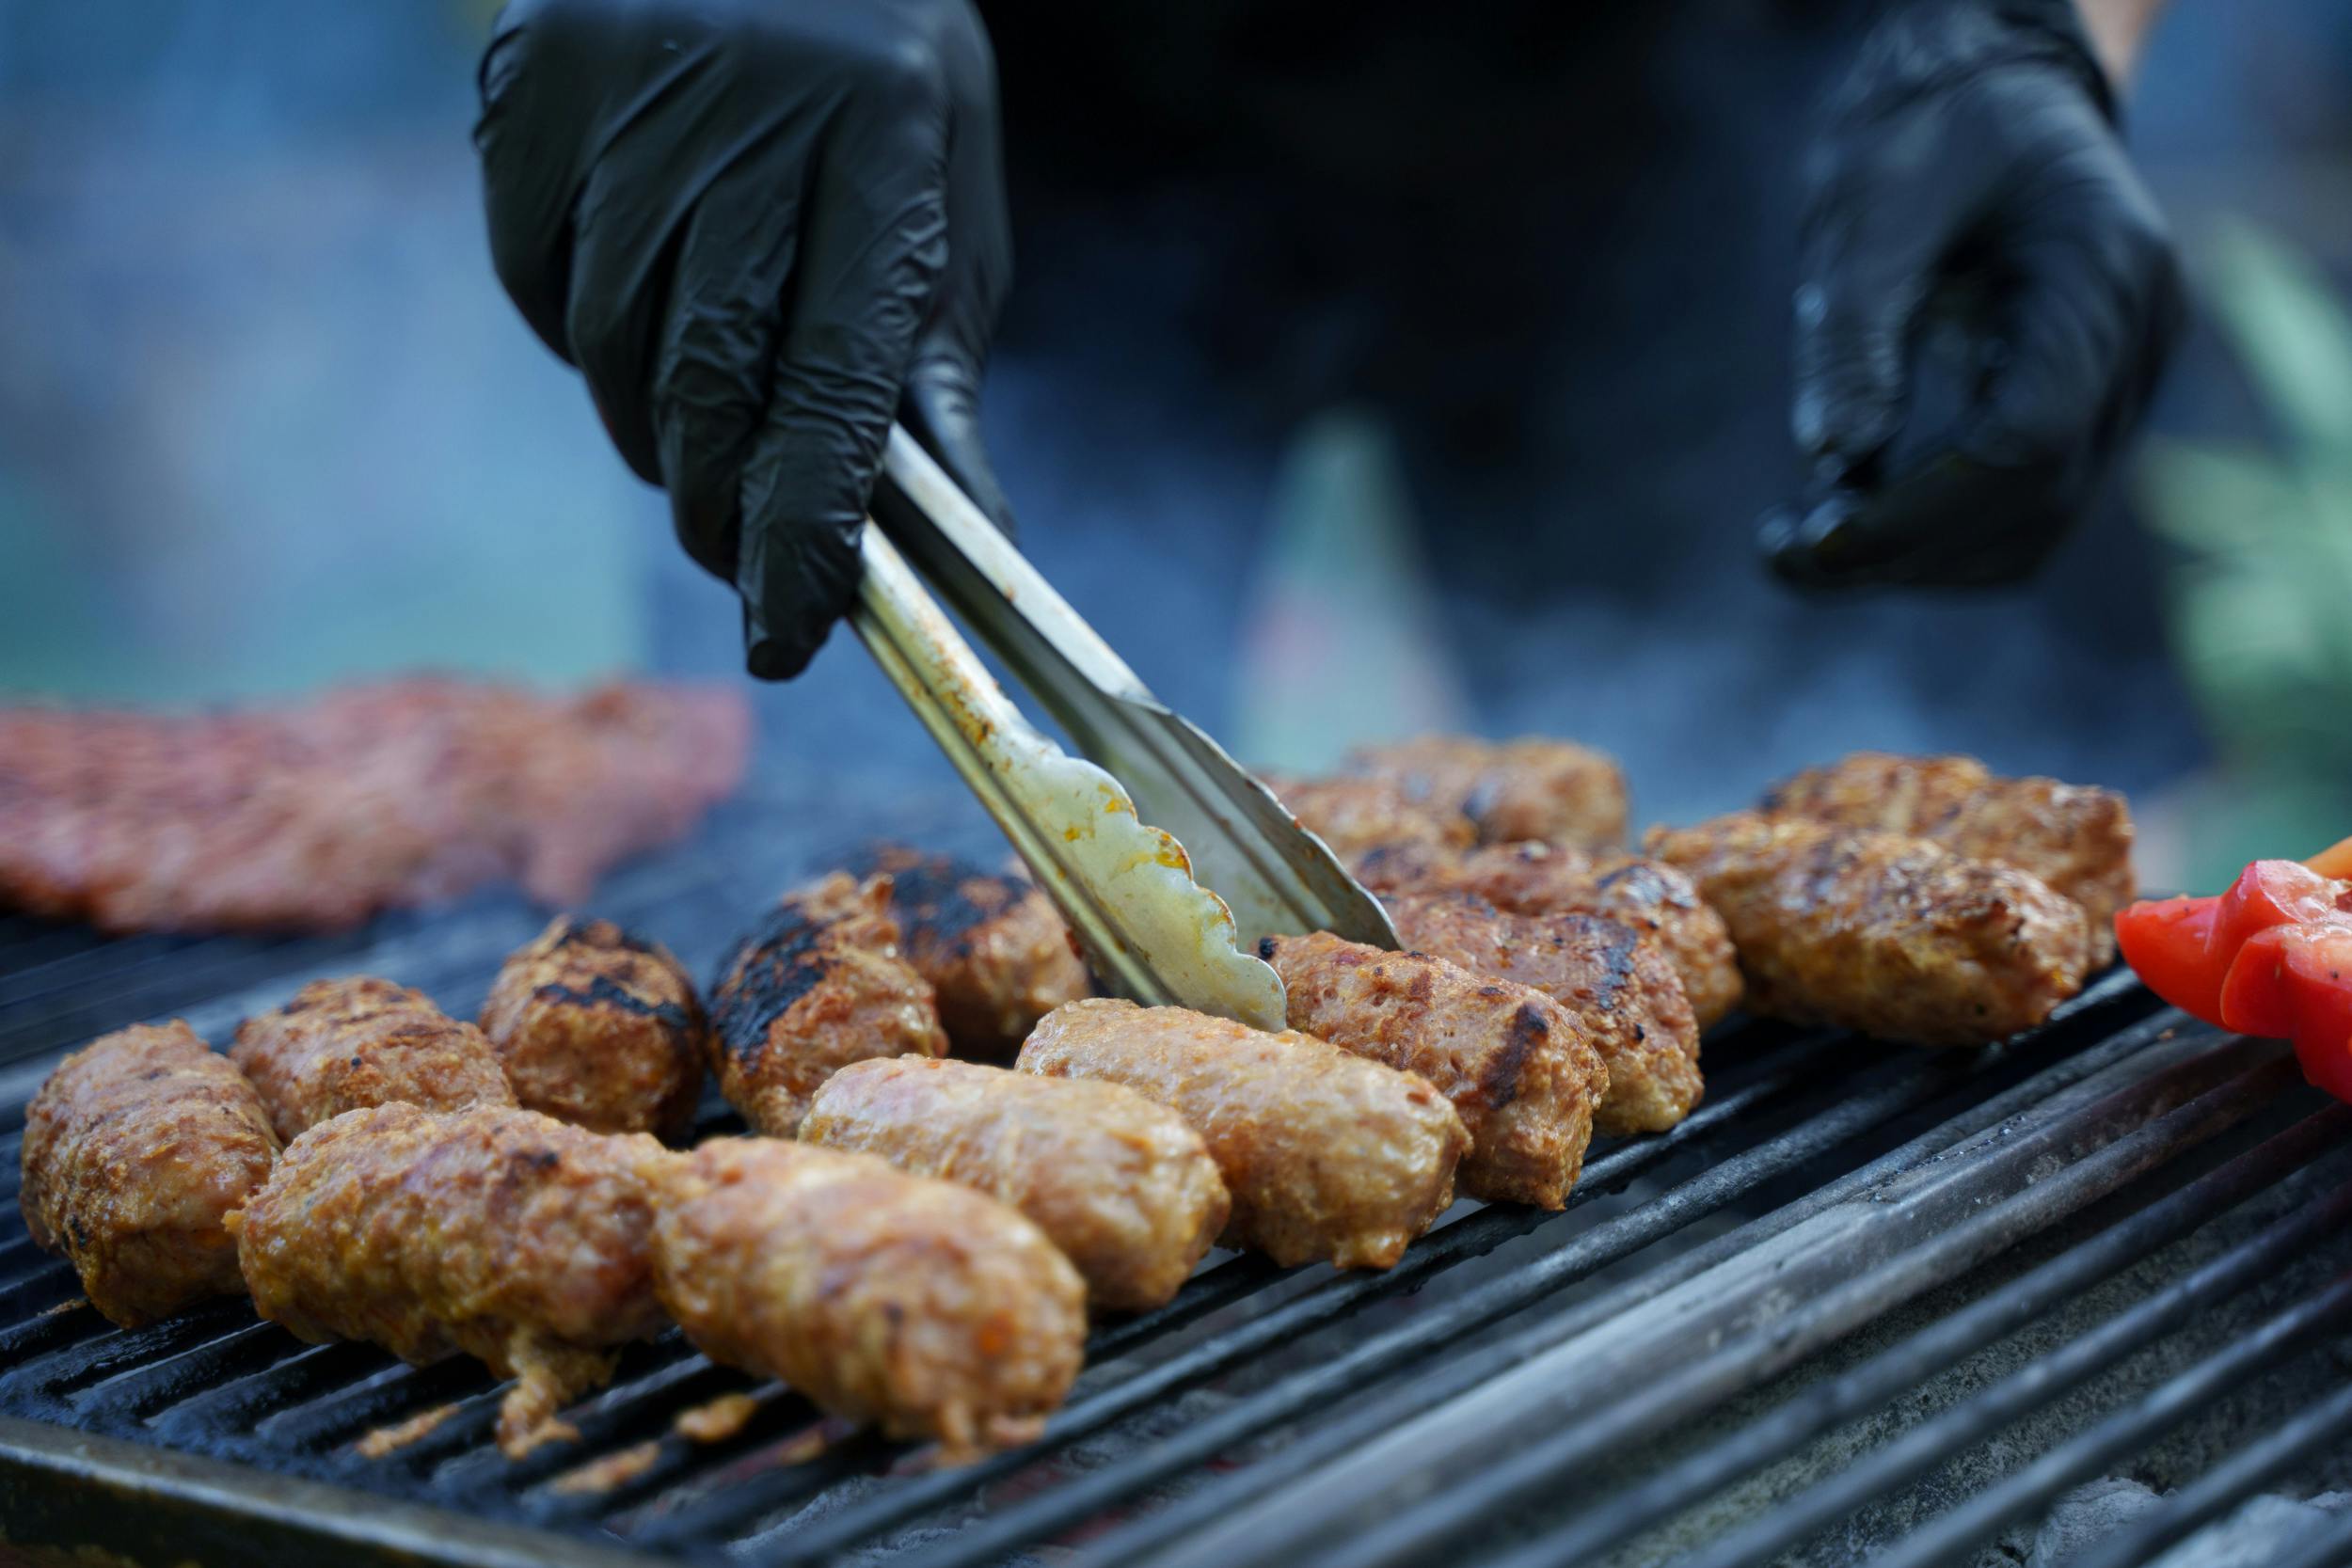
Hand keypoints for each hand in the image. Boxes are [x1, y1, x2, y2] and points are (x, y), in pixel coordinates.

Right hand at [476, 0, 1012, 678]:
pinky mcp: (523, 87)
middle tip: (747, 559)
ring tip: (707, 422)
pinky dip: (582, 339)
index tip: (788, 636)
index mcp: (882, 136)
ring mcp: (618, 89)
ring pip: (608, 349)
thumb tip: (969, 544)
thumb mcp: (948, 198)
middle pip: (703, 383)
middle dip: (725, 507)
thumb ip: (936, 368)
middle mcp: (746, 107)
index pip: (831, 384)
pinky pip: (535, 285)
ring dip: (656, 430)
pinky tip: (641, 310)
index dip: (804, 531)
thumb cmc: (882, 78)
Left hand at [1760, 0, 2183, 589]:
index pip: (2027, 440)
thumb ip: (1854, 332)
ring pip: (2038, 529)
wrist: (1990, 102)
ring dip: (1918, 563)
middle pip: (2038, 501)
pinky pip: (2026, 512)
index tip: (1812, 538)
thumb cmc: (1926, 137)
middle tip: (1782, 557)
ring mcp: (2127, 383)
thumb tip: (1834, 460)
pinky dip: (1938, 539)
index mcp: (2101, 270)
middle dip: (1904, 550)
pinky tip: (1849, 523)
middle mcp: (2139, 338)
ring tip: (1799, 549)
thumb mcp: (1872, 208)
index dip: (1919, 510)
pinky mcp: (2090, 414)